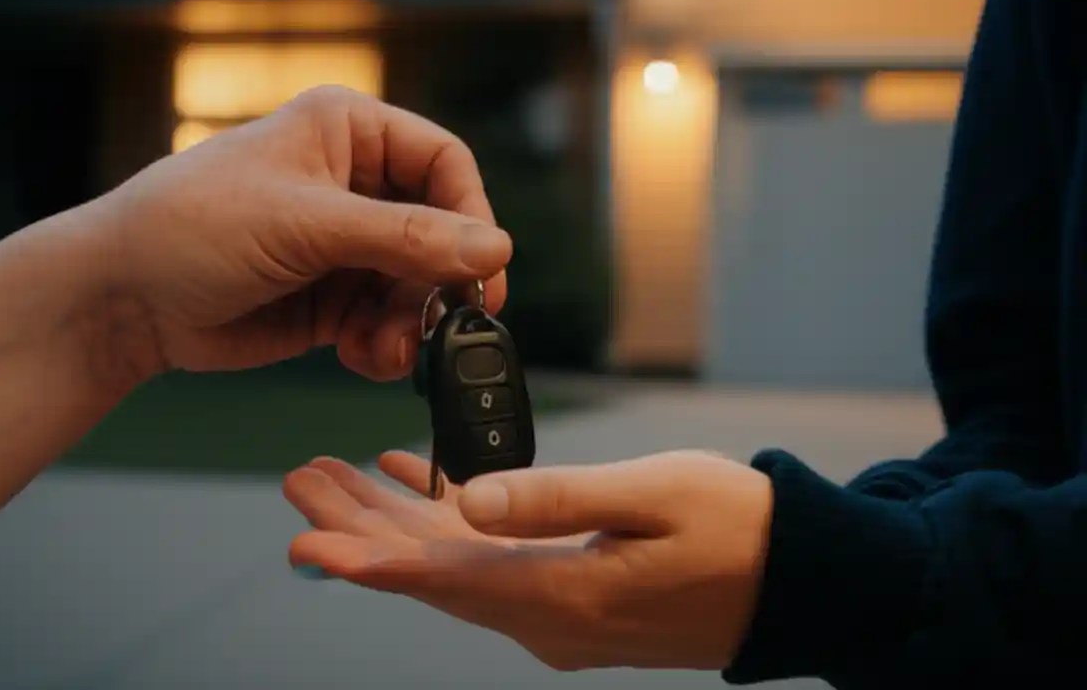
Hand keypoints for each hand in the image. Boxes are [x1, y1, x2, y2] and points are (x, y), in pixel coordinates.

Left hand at [89, 85, 510, 380]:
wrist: (123, 298)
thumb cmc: (192, 227)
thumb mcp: (305, 223)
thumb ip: (405, 238)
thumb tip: (494, 249)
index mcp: (347, 132)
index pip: (444, 163)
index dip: (471, 216)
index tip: (480, 271)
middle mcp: (354, 184)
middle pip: (440, 232)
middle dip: (439, 283)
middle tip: (445, 326)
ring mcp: (344, 245)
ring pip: (418, 286)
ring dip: (410, 324)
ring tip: (382, 349)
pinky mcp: (331, 299)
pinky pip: (386, 323)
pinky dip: (384, 346)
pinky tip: (360, 357)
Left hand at [283, 450, 771, 670]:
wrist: (799, 581)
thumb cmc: (740, 530)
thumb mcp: (654, 495)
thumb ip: (557, 498)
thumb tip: (470, 499)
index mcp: (564, 598)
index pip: (444, 581)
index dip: (370, 561)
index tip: (311, 546)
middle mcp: (549, 618)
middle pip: (433, 575)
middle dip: (361, 533)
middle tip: (302, 488)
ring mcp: (558, 613)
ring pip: (454, 568)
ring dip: (395, 526)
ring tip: (337, 483)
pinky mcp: (570, 596)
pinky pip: (491, 565)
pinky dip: (450, 526)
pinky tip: (419, 486)